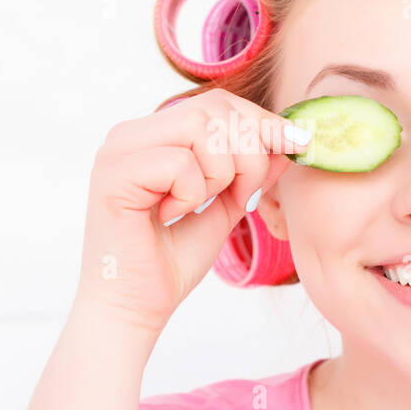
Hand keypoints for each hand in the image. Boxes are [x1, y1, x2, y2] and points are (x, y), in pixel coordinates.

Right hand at [73, 89, 308, 338]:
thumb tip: (289, 139)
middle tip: (240, 198)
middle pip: (213, 110)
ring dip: (221, 174)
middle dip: (248, 154)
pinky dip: (193, 194)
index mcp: (153, 134)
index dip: (262, 122)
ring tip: (201, 206)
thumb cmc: (171, 261)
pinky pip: (180, 162)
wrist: (135, 307)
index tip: (296, 146)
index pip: (217, 102)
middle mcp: (130, 134)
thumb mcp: (224, 206)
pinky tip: (172, 216)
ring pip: (199, 128)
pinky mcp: (113, 174)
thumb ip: (251, 170)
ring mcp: (118, 151)